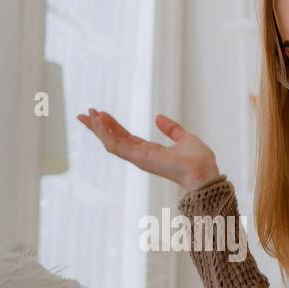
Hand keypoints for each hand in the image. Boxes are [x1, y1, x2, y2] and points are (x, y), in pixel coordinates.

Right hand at [76, 108, 220, 192]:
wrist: (204, 173)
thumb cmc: (199, 161)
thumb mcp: (184, 138)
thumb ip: (171, 129)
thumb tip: (158, 117)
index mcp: (150, 151)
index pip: (125, 137)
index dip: (111, 125)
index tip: (100, 113)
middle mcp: (141, 156)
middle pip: (113, 139)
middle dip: (98, 127)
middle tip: (83, 114)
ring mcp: (138, 158)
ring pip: (111, 143)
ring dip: (99, 129)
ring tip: (88, 114)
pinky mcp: (139, 159)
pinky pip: (117, 146)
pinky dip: (106, 134)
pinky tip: (99, 122)